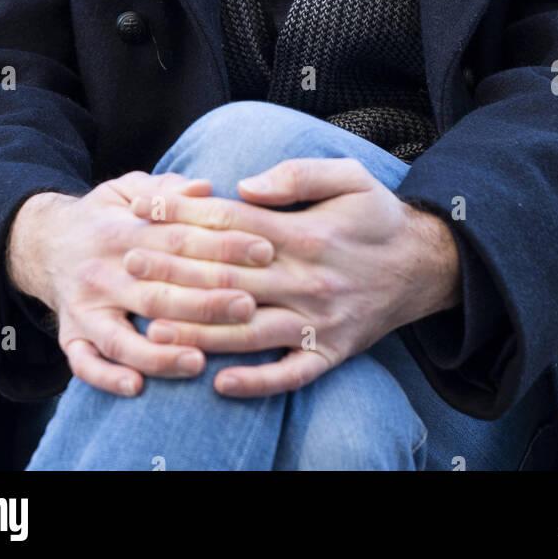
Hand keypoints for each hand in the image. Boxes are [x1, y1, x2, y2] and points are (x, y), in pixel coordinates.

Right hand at [5, 171, 275, 395]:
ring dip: (161, 352)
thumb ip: (168, 188)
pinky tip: (137, 387)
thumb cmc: (105, 216)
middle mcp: (101, 271)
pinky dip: (107, 377)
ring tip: (201, 361)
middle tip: (249, 306)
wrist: (43, 241)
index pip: (178, 239)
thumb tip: (207, 186)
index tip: (264, 250)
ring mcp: (84, 307)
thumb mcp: (129, 188)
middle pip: (157, 291)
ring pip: (121, 337)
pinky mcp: (68, 336)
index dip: (222, 245)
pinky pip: (83, 364)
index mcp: (121, 231)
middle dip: (205, 301)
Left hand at [127, 157, 460, 396]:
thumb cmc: (377, 216)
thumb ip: (297, 174)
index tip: (146, 210)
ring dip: (199, 330)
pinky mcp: (330, 353)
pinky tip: (219, 384)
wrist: (426, 266)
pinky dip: (255, 381)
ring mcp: (318, 321)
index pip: (233, 223)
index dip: (186, 216)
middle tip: (131, 264)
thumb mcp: (349, 175)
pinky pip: (289, 374)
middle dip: (176, 270)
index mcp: (307, 233)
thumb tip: (246, 185)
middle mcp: (308, 279)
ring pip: (249, 330)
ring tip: (153, 327)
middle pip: (229, 276)